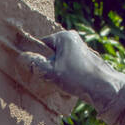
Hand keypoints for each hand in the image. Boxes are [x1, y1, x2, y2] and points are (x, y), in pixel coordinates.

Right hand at [6, 28, 124, 112]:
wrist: (103, 87)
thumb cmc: (77, 76)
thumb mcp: (50, 71)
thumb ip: (34, 64)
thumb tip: (21, 57)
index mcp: (65, 37)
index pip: (42, 43)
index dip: (36, 57)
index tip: (34, 69)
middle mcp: (74, 40)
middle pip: (52, 52)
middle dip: (48, 65)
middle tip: (47, 78)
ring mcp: (82, 50)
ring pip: (61, 61)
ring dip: (57, 72)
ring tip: (59, 82)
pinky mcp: (87, 61)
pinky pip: (70, 66)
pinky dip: (67, 75)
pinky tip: (68, 85)